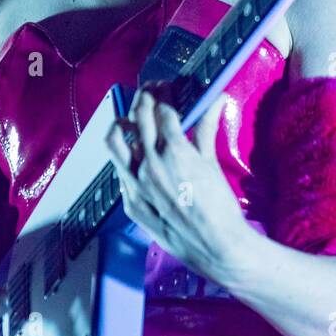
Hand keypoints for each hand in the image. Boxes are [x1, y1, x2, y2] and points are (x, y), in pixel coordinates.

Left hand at [105, 85, 251, 280]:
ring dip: (122, 122)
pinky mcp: (130, 203)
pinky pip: (119, 171)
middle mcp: (150, 164)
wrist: (216, 247)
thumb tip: (216, 98)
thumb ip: (207, 128)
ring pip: (115, 141)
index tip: (167, 87)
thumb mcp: (212, 163)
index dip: (165, 93)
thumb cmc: (220, 206)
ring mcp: (136, 184)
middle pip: (138, 117)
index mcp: (174, 151)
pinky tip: (135, 154)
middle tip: (152, 91)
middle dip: (145, 98)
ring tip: (130, 118)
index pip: (162, 109)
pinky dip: (126, 156)